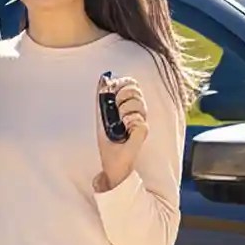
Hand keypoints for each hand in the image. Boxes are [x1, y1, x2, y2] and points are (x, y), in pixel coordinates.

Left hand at [95, 74, 149, 189]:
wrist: (112, 166)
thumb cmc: (108, 144)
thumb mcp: (101, 117)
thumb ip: (102, 98)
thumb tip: (103, 78)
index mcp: (125, 106)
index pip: (130, 83)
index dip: (123, 83)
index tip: (114, 92)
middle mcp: (134, 112)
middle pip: (134, 89)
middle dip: (122, 96)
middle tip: (116, 110)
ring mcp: (140, 121)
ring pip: (137, 103)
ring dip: (124, 111)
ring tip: (120, 123)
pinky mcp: (143, 131)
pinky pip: (138, 119)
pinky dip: (130, 123)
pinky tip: (126, 130)